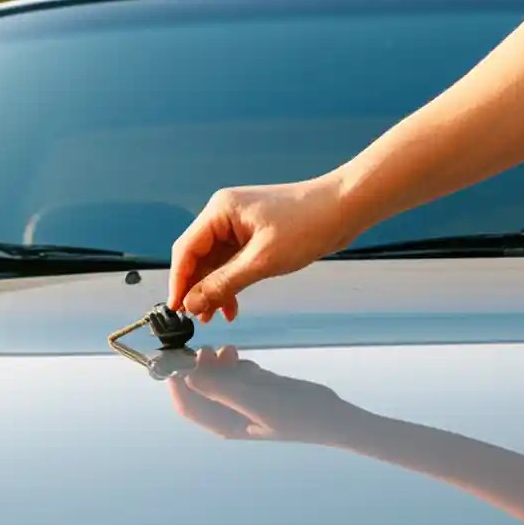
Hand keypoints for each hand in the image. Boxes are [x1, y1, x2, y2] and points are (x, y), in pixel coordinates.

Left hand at [166, 346, 355, 443]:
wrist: (332, 415)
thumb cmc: (295, 413)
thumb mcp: (256, 400)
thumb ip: (221, 389)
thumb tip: (187, 377)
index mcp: (222, 422)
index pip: (186, 404)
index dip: (176, 382)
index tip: (175, 358)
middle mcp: (227, 413)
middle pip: (197, 388)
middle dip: (196, 367)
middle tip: (207, 349)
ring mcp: (241, 400)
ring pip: (215, 378)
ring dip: (215, 363)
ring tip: (228, 350)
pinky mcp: (255, 389)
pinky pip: (233, 373)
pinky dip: (233, 364)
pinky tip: (243, 360)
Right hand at [168, 174, 358, 321]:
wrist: (346, 207)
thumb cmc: (309, 223)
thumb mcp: (262, 260)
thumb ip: (223, 284)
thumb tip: (193, 302)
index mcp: (220, 211)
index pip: (185, 250)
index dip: (179, 282)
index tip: (177, 308)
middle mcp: (224, 215)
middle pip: (197, 257)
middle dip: (196, 288)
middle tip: (198, 317)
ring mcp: (239, 225)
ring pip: (214, 263)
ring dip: (213, 289)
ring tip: (215, 315)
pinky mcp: (253, 235)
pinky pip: (231, 262)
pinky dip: (230, 283)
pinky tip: (232, 304)